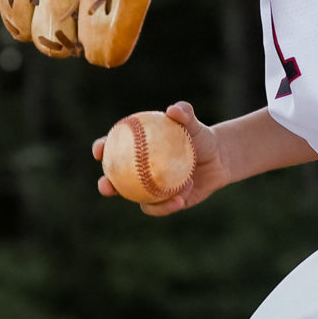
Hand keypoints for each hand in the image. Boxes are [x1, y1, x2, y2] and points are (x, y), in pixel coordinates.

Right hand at [92, 101, 229, 216]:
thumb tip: (172, 110)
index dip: (101, 147)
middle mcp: (139, 171)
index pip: (113, 147)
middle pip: (115, 180)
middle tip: (107, 186)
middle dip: (105, 185)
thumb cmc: (200, 137)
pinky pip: (160, 207)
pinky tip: (180, 199)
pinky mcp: (163, 204)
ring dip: (145, 200)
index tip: (99, 148)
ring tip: (162, 196)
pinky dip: (168, 205)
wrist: (218, 159)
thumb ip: (184, 114)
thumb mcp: (193, 124)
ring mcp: (149, 189)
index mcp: (139, 149)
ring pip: (136, 199)